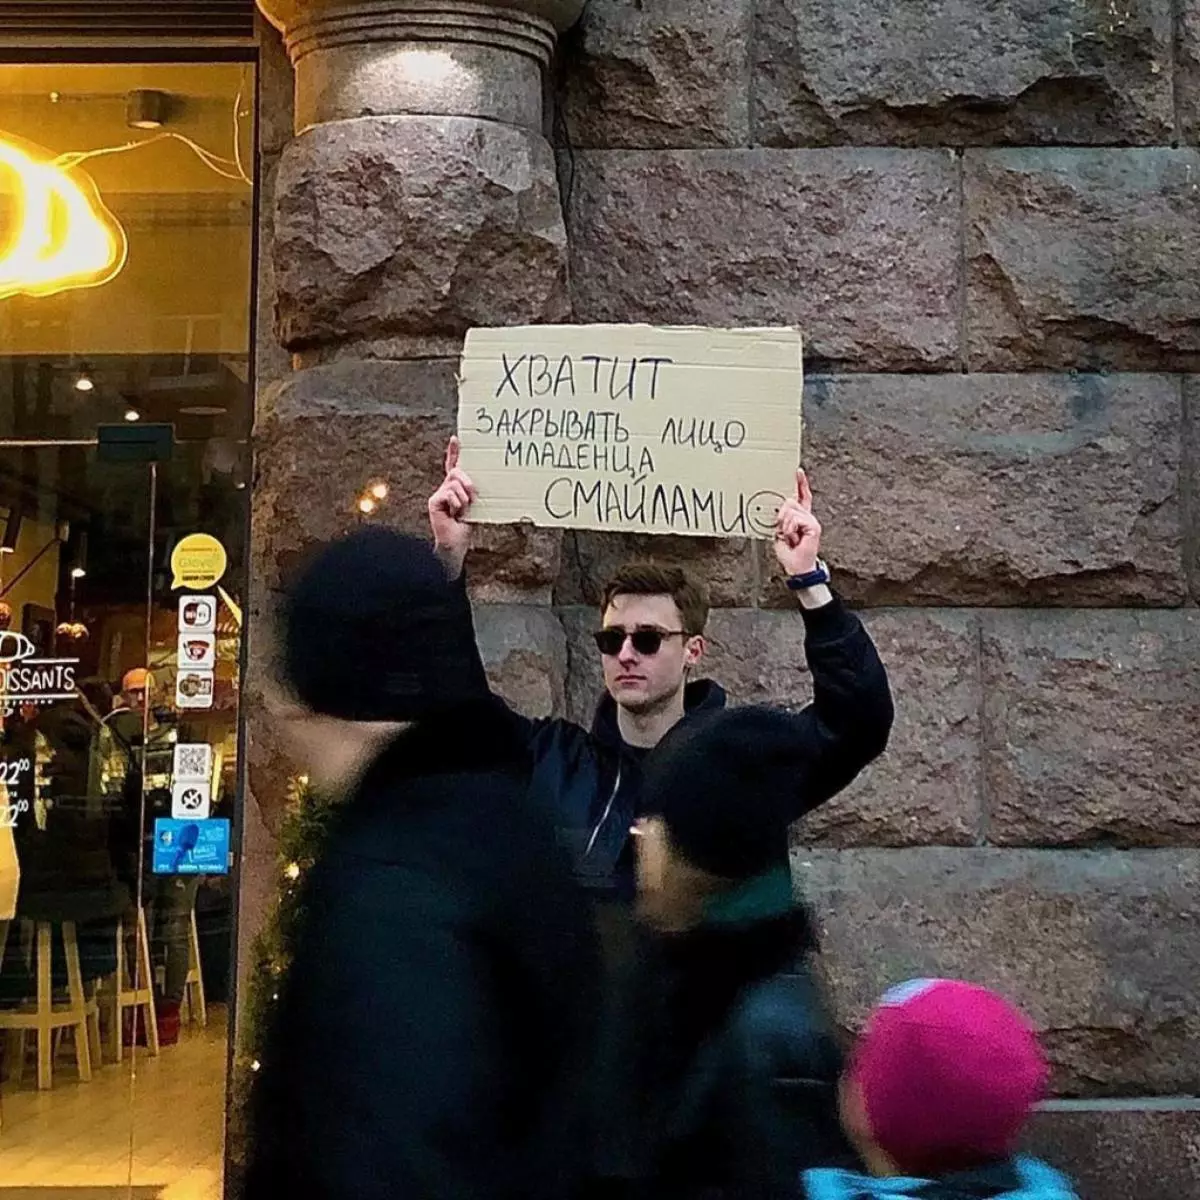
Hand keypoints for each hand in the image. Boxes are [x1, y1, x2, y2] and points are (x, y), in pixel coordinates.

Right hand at [427, 437, 475, 579]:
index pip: (453, 466)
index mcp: (455, 488)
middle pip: (456, 472)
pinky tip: (455, 514)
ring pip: (454, 483)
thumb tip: (474, 485)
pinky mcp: (434, 501)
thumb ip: (472, 491)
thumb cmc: (467, 525)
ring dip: (464, 498)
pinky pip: (449, 494)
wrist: (456, 543)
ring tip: (463, 511)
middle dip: (467, 482)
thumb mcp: (473, 504)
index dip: (454, 452)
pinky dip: (457, 504)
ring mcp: (438, 494)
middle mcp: (445, 488)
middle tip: (473, 496)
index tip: (456, 438)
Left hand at [772, 469, 821, 577]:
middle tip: (783, 531)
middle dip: (782, 515)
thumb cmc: (790, 553)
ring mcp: (812, 521)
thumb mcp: (781, 532)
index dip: (800, 484)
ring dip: (785, 524)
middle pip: (791, 501)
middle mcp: (808, 517)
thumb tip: (782, 510)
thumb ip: (782, 519)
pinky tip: (794, 537)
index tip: (797, 472)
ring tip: (789, 536)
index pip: (802, 496)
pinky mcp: (813, 526)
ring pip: (791, 509)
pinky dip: (790, 528)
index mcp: (800, 517)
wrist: (798, 567)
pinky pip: (795, 519)